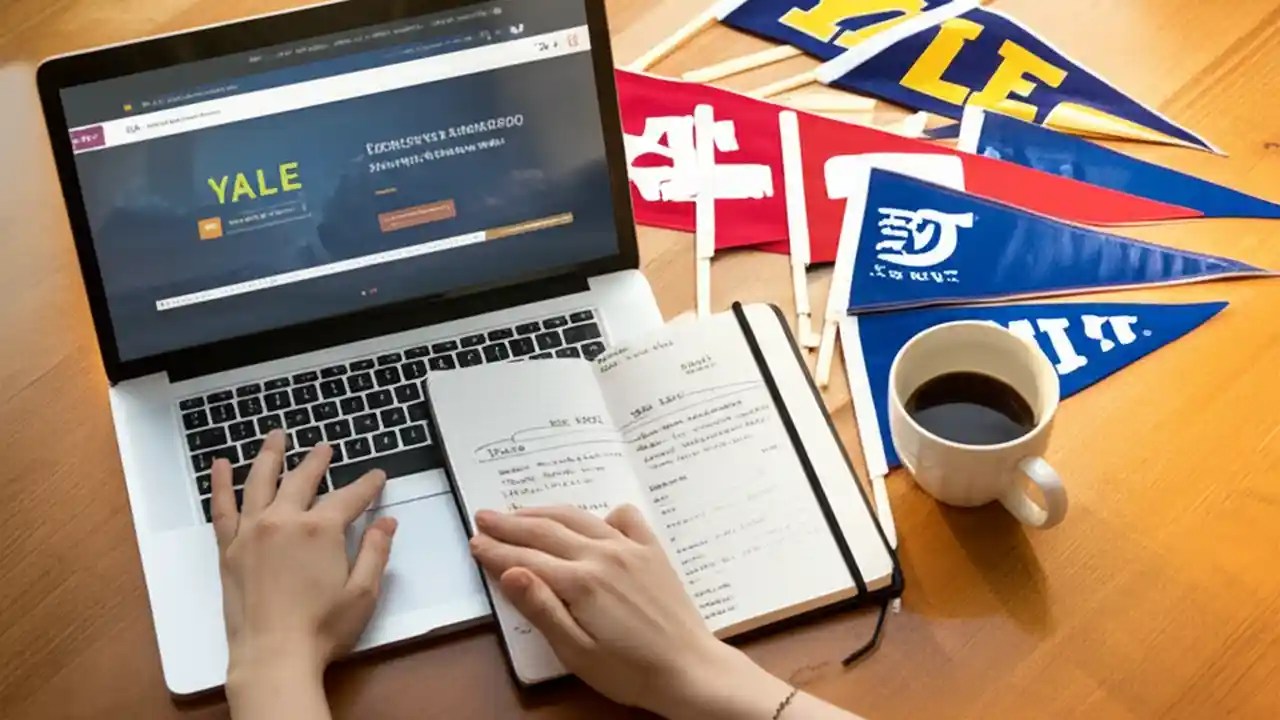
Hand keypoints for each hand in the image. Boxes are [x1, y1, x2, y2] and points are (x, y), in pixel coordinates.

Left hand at [213, 430, 396, 716]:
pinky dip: (221, 484)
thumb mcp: (363, 592)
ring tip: (276, 436)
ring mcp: (252, 531)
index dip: (367, 485)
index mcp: (321, 529)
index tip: (377, 475)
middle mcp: (284, 520)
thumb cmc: (322, 628)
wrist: (272, 656)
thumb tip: (387, 522)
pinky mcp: (229, 548)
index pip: (350, 497)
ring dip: (270, 455)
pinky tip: (220, 464)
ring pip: (260, 481)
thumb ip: (376, 552)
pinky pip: (222, 508)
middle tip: (326, 447)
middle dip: (318, 460)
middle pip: (302, 479)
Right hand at [469, 505, 765, 716]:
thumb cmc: (628, 671)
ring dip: (545, 512)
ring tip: (520, 511)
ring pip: (579, 518)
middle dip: (511, 524)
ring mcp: (630, 548)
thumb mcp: (576, 652)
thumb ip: (541, 609)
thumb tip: (510, 571)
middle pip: (546, 531)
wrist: (689, 670)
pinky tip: (595, 519)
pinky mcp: (652, 551)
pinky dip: (604, 513)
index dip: (496, 551)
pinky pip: (625, 518)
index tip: (474, 541)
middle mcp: (603, 555)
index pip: (526, 559)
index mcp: (580, 582)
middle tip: (484, 516)